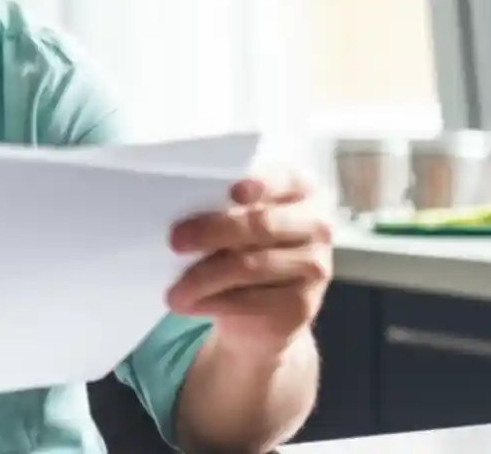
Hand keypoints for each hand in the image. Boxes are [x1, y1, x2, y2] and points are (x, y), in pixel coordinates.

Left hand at [166, 168, 332, 354]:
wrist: (264, 309)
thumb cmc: (243, 247)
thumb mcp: (237, 218)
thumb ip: (223, 204)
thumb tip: (177, 205)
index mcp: (300, 189)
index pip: (282, 180)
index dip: (259, 185)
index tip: (232, 192)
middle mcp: (316, 224)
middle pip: (260, 225)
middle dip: (211, 231)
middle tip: (175, 241)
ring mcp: (315, 265)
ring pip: (251, 267)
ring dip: (203, 278)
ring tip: (173, 290)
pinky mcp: (303, 304)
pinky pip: (251, 301)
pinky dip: (212, 303)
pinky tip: (189, 304)